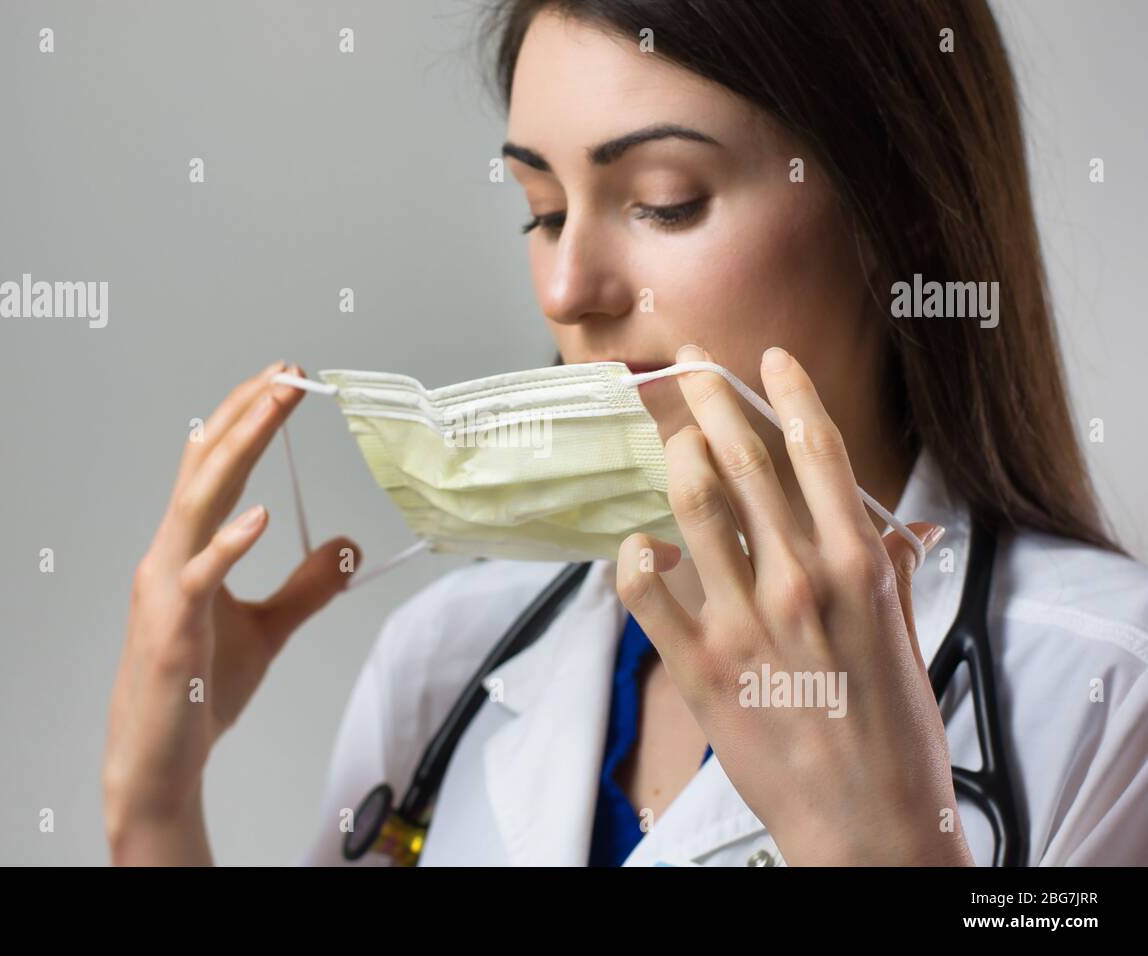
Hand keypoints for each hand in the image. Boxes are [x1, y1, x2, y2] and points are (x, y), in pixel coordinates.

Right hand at [103, 361, 358, 863]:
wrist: (160, 759)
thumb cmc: (198, 692)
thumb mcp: (269, 629)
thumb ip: (306, 587)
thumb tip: (347, 545)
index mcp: (187, 550)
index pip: (216, 469)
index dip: (246, 420)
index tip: (284, 380)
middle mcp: (169, 556)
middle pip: (205, 468)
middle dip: (246, 414)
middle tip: (288, 372)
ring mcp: (165, 590)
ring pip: (197, 504)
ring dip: (238, 451)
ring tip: (273, 408)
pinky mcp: (171, 630)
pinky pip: (199, 578)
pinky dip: (227, 544)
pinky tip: (259, 515)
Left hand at [616, 344, 970, 865]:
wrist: (866, 823)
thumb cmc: (896, 734)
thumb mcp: (910, 641)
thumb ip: (896, 574)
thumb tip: (906, 529)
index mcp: (857, 567)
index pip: (819, 453)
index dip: (790, 394)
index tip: (768, 360)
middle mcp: (798, 581)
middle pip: (743, 462)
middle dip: (713, 400)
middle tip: (690, 366)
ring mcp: (742, 622)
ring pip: (692, 508)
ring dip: (677, 461)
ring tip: (674, 442)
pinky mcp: (698, 666)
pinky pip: (645, 591)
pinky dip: (635, 558)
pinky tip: (641, 546)